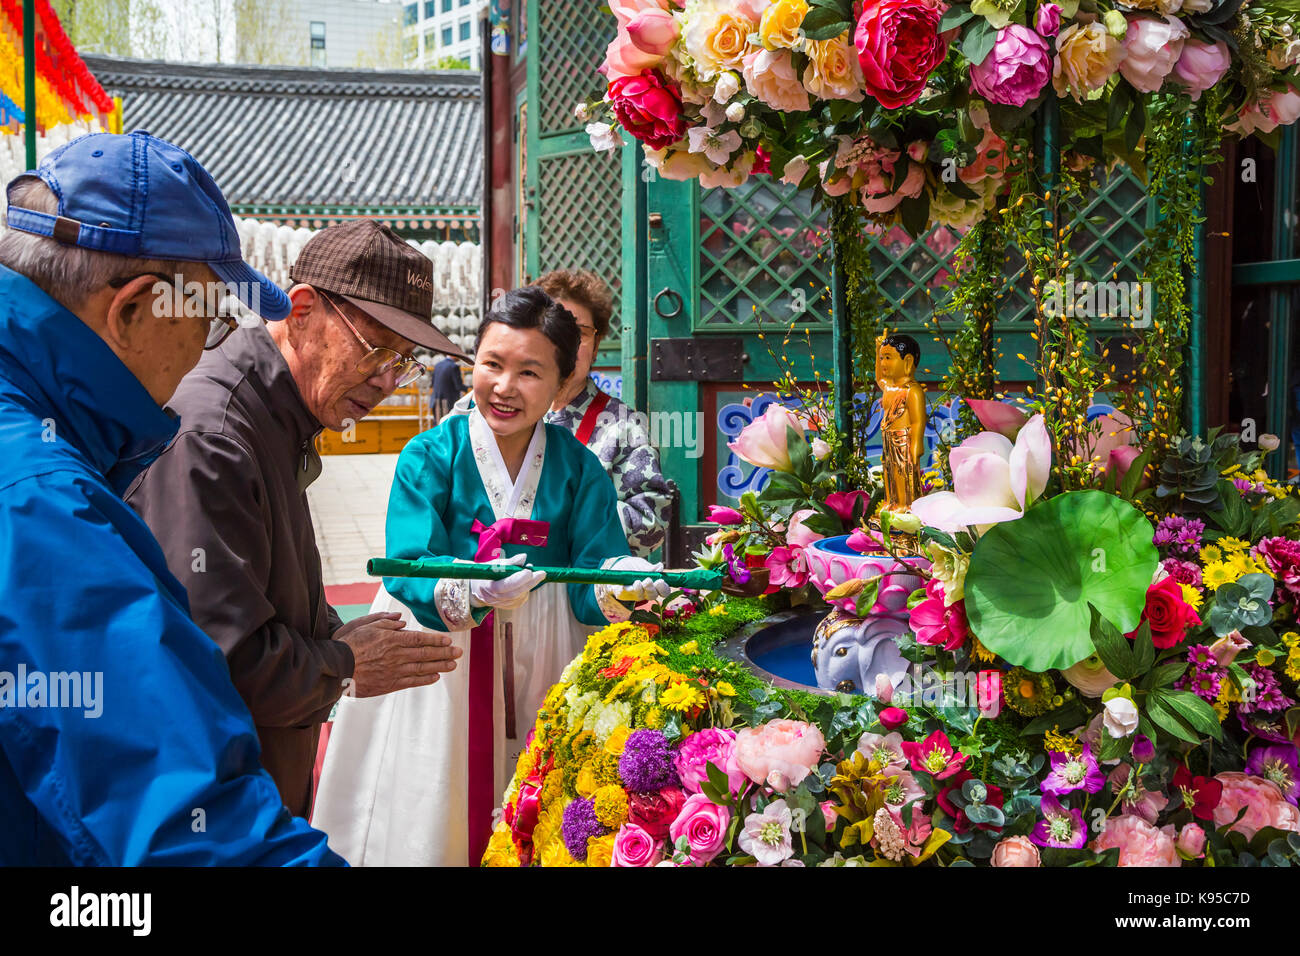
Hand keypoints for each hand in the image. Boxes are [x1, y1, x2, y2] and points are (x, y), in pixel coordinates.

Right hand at [338, 614, 462, 696]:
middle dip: (444, 653)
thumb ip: (385, 620)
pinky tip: (435, 677)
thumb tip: (401, 619)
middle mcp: (396, 655)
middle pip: (425, 654)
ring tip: (452, 665)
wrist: (336, 667)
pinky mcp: (389, 684)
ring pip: (422, 668)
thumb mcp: (365, 623)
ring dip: (439, 666)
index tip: (448, 641)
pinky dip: (424, 680)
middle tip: (459, 653)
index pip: (420, 639)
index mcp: (392, 639)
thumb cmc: (348, 643)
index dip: (436, 640)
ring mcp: (394, 671)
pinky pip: (411, 682)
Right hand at [469, 553, 545, 609]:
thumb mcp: (494, 564)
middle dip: (530, 583)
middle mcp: (493, 598)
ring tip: (535, 575)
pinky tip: (528, 583)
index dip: (518, 579)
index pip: (505, 585)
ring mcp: (500, 604)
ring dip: (529, 586)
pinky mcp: (507, 607)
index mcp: (488, 586)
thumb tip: (523, 557)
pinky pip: (520, 600)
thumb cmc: (487, 573)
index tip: (529, 571)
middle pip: (514, 593)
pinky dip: (526, 591)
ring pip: (519, 598)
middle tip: (541, 573)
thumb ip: (509, 562)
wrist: (478, 588)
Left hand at [609, 557, 669, 601]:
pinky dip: (628, 589)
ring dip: (639, 589)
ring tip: (638, 582)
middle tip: (648, 581)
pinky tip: (627, 585)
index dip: (664, 588)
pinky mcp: (624, 594)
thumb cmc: (634, 566)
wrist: (617, 566)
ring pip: (640, 596)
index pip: (664, 591)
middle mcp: (647, 592)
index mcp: (655, 585)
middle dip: (651, 589)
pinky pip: (627, 593)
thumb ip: (650, 568)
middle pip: (652, 595)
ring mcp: (636, 594)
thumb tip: (660, 567)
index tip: (660, 581)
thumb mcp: (642, 565)